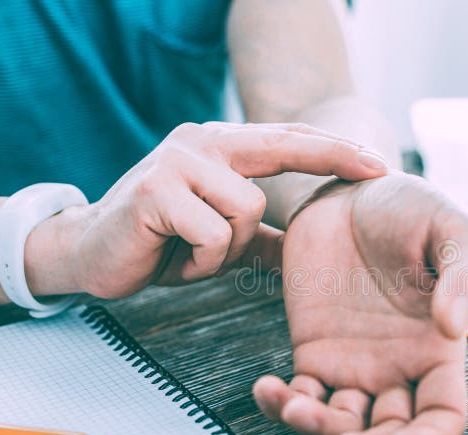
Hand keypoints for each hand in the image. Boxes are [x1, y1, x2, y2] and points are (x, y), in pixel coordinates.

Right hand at [25, 122, 388, 298]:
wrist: (87, 255)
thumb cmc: (159, 244)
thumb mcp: (221, 240)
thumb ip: (261, 239)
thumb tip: (303, 249)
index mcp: (219, 149)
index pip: (287, 141)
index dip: (335, 150)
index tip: (380, 163)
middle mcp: (201, 143)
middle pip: (282, 147)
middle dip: (333, 159)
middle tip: (378, 170)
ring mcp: (177, 161)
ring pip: (248, 209)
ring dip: (229, 249)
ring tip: (196, 253)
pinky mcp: (155, 190)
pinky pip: (214, 234)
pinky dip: (202, 261)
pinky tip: (174, 258)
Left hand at [254, 173, 467, 434]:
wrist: (351, 188)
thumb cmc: (409, 207)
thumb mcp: (451, 229)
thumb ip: (465, 276)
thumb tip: (454, 328)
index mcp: (437, 349)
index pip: (442, 416)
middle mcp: (398, 366)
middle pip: (388, 434)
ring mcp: (353, 362)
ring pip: (339, 423)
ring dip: (317, 431)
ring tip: (295, 408)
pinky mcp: (313, 350)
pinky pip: (298, 393)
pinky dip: (279, 404)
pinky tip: (267, 390)